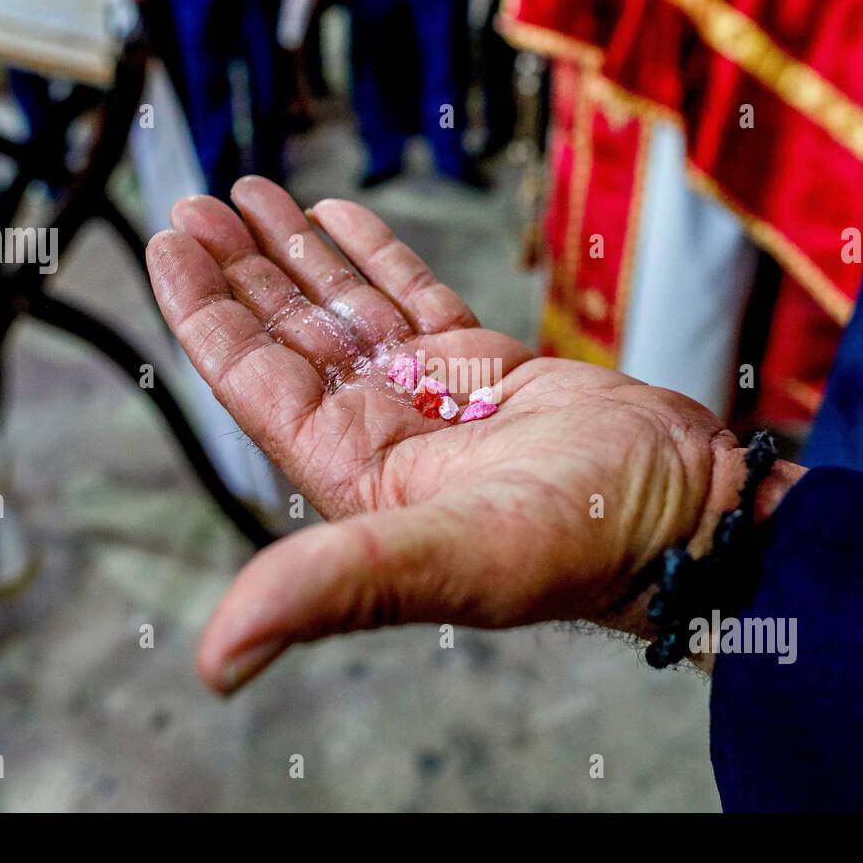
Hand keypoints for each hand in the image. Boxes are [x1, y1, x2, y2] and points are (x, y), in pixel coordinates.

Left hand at [146, 177, 795, 692]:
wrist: (691, 510)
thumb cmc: (587, 541)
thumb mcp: (453, 559)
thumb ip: (336, 586)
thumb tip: (218, 666)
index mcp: (357, 476)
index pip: (258, 382)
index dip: (210, 313)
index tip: (171, 242)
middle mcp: (385, 436)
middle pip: (292, 338)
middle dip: (242, 271)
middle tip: (198, 204)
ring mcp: (436, 397)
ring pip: (350, 312)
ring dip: (298, 256)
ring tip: (250, 196)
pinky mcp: (490, 368)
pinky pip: (417, 300)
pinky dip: (377, 257)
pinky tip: (338, 218)